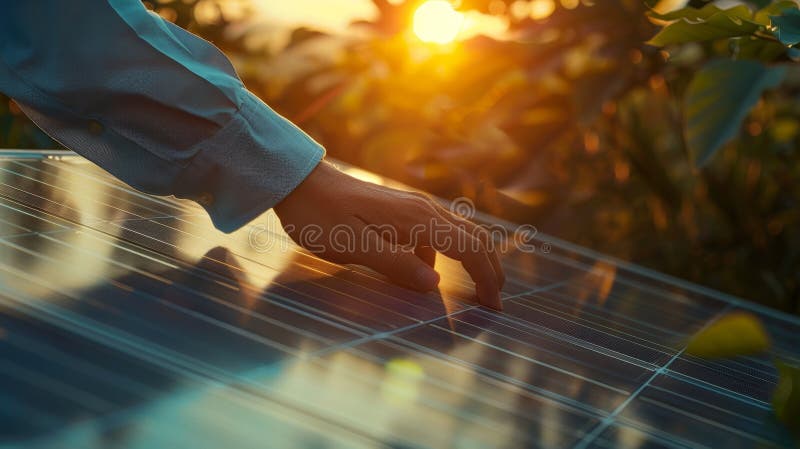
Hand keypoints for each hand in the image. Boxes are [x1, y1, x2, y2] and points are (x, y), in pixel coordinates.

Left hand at [274, 161, 504, 309]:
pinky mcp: (401, 209)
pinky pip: (437, 231)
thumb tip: (435, 283)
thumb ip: (395, 264)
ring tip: (477, 287)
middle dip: (490, 268)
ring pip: (459, 231)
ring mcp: (413, 206)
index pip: (468, 248)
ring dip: (474, 259)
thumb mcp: (353, 246)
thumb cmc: (320, 216)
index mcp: (416, 219)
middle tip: (496, 299)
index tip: (494, 305)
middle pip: (473, 236)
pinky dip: (448, 252)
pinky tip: (430, 272)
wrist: (299, 182)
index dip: (486, 277)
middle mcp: (423, 209)